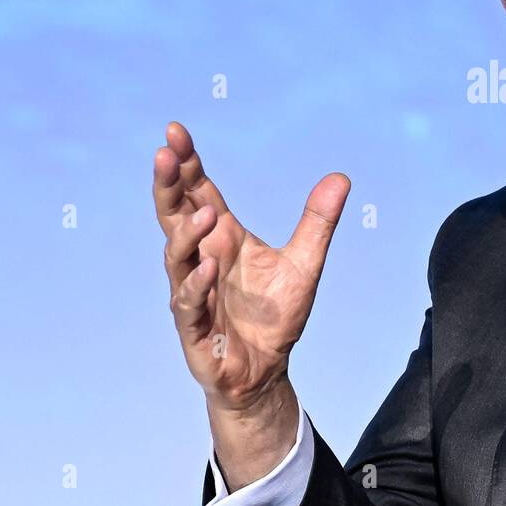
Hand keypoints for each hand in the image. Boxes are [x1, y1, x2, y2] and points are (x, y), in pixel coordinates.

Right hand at [153, 121, 349, 414]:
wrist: (265, 373)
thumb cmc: (275, 316)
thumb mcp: (305, 263)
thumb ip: (318, 221)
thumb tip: (340, 177)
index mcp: (223, 238)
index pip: (199, 193)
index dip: (187, 164)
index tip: (176, 132)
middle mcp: (201, 259)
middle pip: (174, 215)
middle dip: (168, 185)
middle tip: (164, 154)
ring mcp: (193, 293)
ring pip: (177, 257)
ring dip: (187, 233)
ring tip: (205, 212)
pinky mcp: (194, 328)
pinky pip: (188, 303)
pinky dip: (197, 285)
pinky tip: (209, 265)